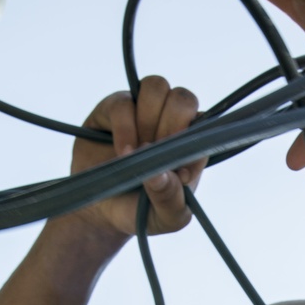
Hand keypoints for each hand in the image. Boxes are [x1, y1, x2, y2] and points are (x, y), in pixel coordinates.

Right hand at [69, 75, 205, 238]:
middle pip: (184, 97)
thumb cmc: (140, 211)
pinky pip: (124, 102)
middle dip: (172, 125)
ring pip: (157, 87)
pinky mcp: (114, 108)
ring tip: (136, 153)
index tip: (180, 173)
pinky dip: (124, 128)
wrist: (99, 212)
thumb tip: (160, 173)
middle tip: (157, 154)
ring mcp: (142, 111)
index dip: (193, 144)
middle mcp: (170, 121)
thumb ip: (171, 199)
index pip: (205, 125)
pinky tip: (123, 153)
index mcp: (191, 144)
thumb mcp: (165, 218)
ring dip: (149, 121)